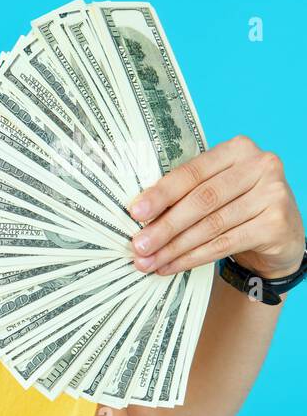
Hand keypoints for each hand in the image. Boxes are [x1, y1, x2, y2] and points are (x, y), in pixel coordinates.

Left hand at [127, 134, 303, 279]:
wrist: (280, 233)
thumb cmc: (236, 205)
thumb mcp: (215, 190)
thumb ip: (184, 193)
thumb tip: (138, 214)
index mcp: (237, 149)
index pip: (192, 172)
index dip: (161, 194)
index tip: (135, 213)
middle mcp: (260, 166)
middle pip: (201, 200)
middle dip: (165, 226)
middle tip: (139, 246)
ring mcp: (273, 194)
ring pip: (211, 225)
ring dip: (174, 247)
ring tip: (149, 262)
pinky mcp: (276, 224)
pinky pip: (225, 244)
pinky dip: (193, 258)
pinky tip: (172, 266)